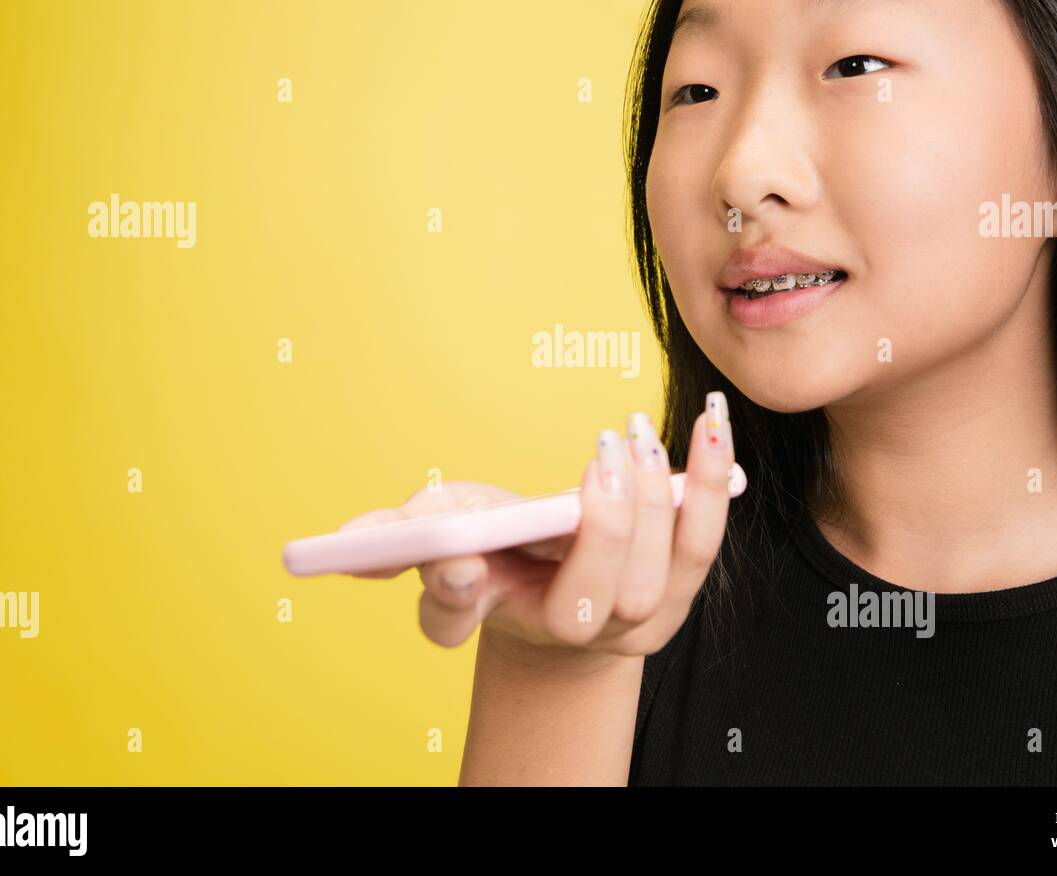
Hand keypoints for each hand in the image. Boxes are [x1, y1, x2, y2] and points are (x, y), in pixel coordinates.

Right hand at [342, 393, 736, 661]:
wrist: (559, 590)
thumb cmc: (498, 555)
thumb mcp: (443, 536)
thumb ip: (400, 537)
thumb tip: (345, 542)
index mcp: (492, 614)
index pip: (465, 615)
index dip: (455, 591)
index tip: (455, 559)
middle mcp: (571, 631)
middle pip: (595, 600)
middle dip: (604, 528)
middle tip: (602, 451)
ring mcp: (633, 616)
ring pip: (659, 571)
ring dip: (660, 498)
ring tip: (642, 431)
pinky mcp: (678, 587)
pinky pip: (703, 540)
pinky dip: (711, 483)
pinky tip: (711, 426)